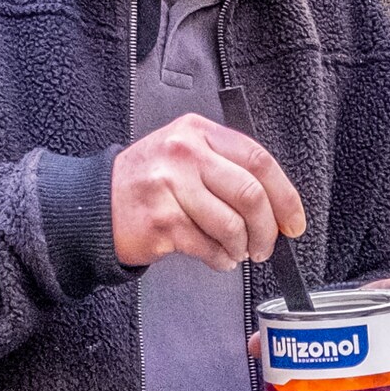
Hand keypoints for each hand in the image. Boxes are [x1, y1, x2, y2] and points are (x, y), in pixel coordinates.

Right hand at [111, 112, 305, 270]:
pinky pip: (208, 247)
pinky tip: (216, 257)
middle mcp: (184, 152)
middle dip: (266, 230)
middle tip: (265, 247)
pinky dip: (220, 259)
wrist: (95, 204)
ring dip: (241, 248)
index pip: (258, 160)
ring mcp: (169, 186)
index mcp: (198, 131)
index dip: (285, 196)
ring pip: (231, 225)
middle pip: (250, 194)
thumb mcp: (185, 154)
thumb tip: (277, 204)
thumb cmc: (149, 183)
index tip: (293, 222)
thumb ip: (227, 167)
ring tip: (235, 252)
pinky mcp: (160, 221)